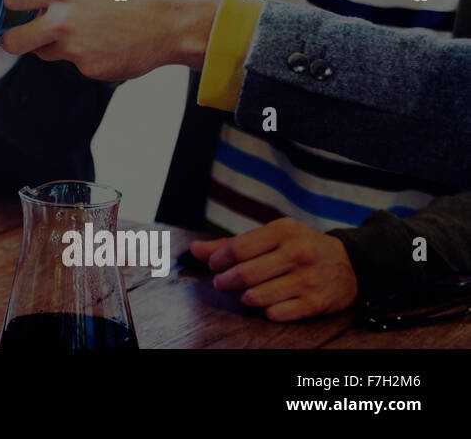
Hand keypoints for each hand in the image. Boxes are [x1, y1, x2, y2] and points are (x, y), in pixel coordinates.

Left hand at [0, 0, 222, 80]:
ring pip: (41, 52)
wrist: (170, 22)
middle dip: (13, 36)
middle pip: (13, 40)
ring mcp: (75, 49)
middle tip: (23, 29)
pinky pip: (69, 63)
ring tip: (78, 29)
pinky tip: (98, 42)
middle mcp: (63, 21)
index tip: (16, 1)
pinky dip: (78, 54)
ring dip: (50, 43)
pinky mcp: (87, 68)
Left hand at [191, 218, 358, 321]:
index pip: (238, 248)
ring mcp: (308, 279)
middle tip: (221, 283)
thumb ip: (232, 244)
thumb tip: (194, 250)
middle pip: (245, 273)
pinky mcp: (316, 303)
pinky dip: (266, 310)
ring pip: (258, 296)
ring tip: (244, 294)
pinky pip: (277, 313)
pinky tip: (266, 304)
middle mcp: (298, 253)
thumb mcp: (272, 236)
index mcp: (284, 231)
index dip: (217, 259)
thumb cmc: (300, 247)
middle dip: (225, 281)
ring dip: (244, 297)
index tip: (213, 265)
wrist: (352, 264)